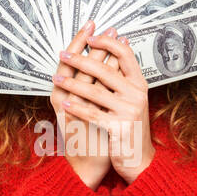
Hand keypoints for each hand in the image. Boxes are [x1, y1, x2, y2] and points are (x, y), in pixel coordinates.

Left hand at [55, 28, 154, 183]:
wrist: (139, 158)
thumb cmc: (130, 127)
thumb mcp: (131, 99)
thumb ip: (122, 79)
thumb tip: (112, 51)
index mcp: (139, 84)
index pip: (124, 54)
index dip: (106, 43)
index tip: (89, 37)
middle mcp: (137, 95)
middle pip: (106, 70)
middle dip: (81, 60)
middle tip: (64, 53)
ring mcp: (129, 111)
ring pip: (95, 92)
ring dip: (72, 83)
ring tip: (57, 79)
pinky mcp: (119, 128)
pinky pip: (93, 114)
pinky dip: (78, 108)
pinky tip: (67, 103)